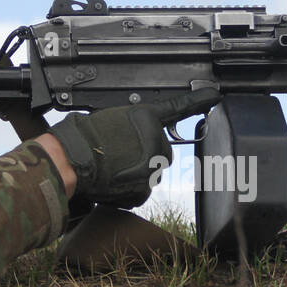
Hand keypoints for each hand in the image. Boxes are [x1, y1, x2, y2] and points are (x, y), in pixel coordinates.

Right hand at [48, 89, 220, 207]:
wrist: (72, 159)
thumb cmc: (85, 135)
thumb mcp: (113, 117)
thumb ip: (134, 126)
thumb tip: (137, 136)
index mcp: (148, 118)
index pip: (178, 108)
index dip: (198, 101)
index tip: (215, 95)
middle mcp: (156, 143)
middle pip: (162, 153)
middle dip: (146, 157)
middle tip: (121, 155)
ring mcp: (152, 168)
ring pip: (150, 175)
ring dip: (135, 174)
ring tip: (111, 168)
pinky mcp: (143, 189)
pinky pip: (139, 191)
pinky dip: (127, 190)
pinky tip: (111, 180)